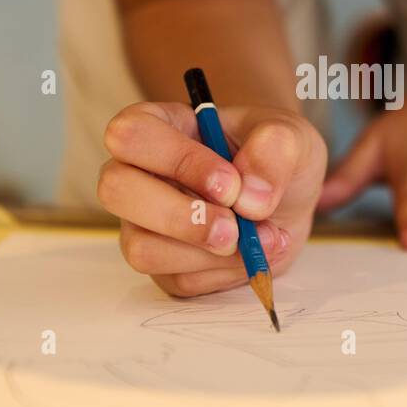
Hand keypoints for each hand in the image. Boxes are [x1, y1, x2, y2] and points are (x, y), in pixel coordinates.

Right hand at [99, 102, 326, 295]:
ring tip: (259, 238)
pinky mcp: (162, 265)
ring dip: (205, 252)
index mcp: (160, 126)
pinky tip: (252, 252)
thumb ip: (275, 150)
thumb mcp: (292, 138)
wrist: (286, 202)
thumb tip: (250, 199)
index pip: (130, 134)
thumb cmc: (275, 159)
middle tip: (235, 226)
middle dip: (182, 216)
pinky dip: (222, 272)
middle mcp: (138, 173)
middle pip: (115, 190)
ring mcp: (143, 222)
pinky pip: (176, 280)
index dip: (179, 161)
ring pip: (141, 247)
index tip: (232, 184)